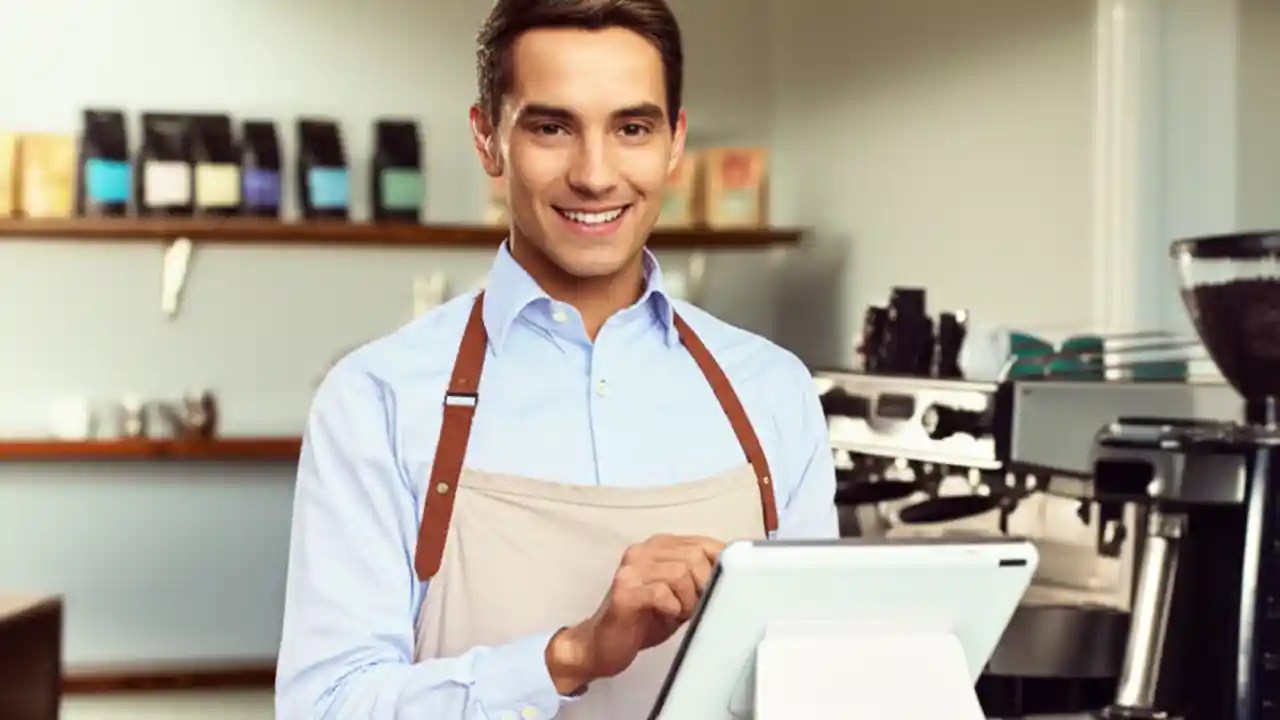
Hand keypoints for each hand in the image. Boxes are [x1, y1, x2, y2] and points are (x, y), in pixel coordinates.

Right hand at [544, 534, 724, 693]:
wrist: (602, 644)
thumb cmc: (643, 620)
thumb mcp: (679, 595)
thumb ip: (699, 579)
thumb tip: (732, 573)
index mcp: (657, 546)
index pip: (702, 542)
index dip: (722, 562)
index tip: (730, 581)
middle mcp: (642, 551)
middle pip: (694, 555)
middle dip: (703, 585)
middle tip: (694, 606)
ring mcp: (630, 569)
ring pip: (680, 573)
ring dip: (687, 600)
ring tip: (678, 613)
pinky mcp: (624, 591)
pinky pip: (662, 592)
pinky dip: (672, 607)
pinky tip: (665, 616)